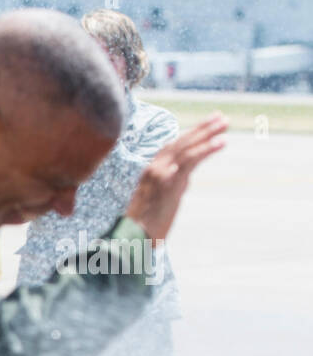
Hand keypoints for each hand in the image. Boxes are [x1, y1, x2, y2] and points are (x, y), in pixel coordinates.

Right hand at [125, 113, 226, 242]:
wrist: (132, 238)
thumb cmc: (142, 225)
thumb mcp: (154, 200)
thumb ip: (169, 185)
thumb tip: (184, 180)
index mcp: (149, 171)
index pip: (170, 147)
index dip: (188, 135)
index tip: (205, 126)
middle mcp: (154, 168)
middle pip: (180, 142)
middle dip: (201, 128)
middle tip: (221, 117)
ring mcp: (161, 173)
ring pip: (187, 147)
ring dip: (207, 134)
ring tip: (225, 124)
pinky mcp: (171, 181)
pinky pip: (191, 160)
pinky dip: (206, 149)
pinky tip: (221, 141)